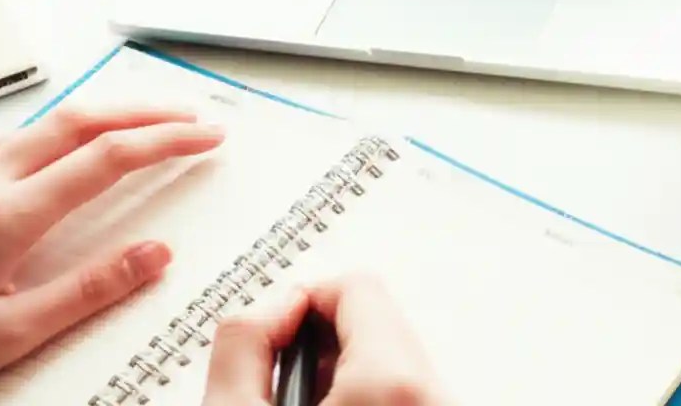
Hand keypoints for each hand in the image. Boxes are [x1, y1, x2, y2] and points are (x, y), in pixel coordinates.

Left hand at [0, 106, 224, 392]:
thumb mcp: (7, 336)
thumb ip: (87, 291)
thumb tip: (153, 255)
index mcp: (4, 217)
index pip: (107, 158)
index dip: (166, 140)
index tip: (206, 137)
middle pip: (79, 119)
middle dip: (144, 110)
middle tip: (191, 116)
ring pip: (42, 121)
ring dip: (103, 112)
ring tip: (143, 118)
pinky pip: (8, 139)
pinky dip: (54, 129)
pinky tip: (64, 141)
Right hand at [203, 273, 443, 405]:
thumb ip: (245, 340)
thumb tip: (276, 306)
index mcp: (393, 383)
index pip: (359, 285)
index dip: (307, 299)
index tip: (280, 332)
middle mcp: (436, 396)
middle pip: (381, 320)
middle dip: (328, 341)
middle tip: (289, 386)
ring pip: (396, 358)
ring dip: (350, 372)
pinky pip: (411, 387)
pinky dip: (373, 394)